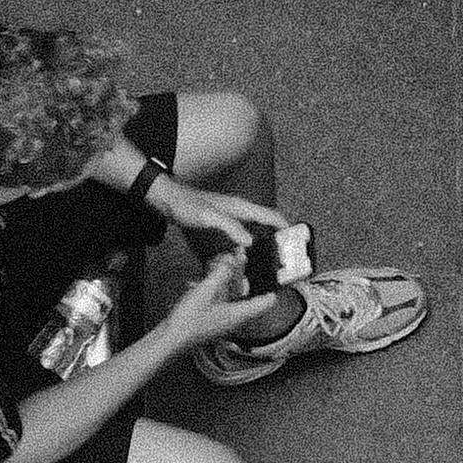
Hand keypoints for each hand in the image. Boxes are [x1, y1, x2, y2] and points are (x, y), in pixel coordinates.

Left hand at [140, 170, 285, 252]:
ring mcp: (228, 218)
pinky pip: (237, 238)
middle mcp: (238, 212)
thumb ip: (230, 228)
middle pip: (265, 225)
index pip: (271, 216)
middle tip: (282, 259)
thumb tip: (251, 242)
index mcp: (241, 207)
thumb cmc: (186, 205)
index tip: (297, 242)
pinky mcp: (219, 225)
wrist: (166, 199)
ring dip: (258, 246)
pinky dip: (241, 248)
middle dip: (276, 239)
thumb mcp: (209, 217)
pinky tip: (239, 260)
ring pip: (251, 233)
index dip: (286, 228)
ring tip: (264, 263)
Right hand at [153, 253, 290, 354]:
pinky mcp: (211, 318)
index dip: (271, 286)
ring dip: (225, 278)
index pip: (266, 302)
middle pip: (245, 292)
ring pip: (230, 294)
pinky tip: (202, 278)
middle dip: (241, 273)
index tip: (273, 271)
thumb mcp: (205, 291)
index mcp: (239, 313)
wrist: (170, 339)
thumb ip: (220, 274)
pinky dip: (214, 287)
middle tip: (238, 254)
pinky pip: (219, 299)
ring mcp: (222, 319)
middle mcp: (234, 318)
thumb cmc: (188, 321)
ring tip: (219, 261)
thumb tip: (232, 260)